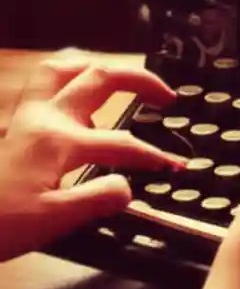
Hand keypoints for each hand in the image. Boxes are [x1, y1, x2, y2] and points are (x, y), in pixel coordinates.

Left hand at [0, 55, 182, 261]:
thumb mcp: (54, 221)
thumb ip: (99, 200)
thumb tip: (130, 187)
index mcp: (60, 142)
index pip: (123, 144)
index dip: (155, 156)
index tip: (174, 167)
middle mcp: (45, 119)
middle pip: (100, 78)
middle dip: (141, 81)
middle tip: (166, 96)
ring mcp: (27, 118)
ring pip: (63, 69)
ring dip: (97, 67)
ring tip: (121, 77)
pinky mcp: (15, 126)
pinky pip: (43, 85)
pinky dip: (68, 82)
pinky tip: (80, 102)